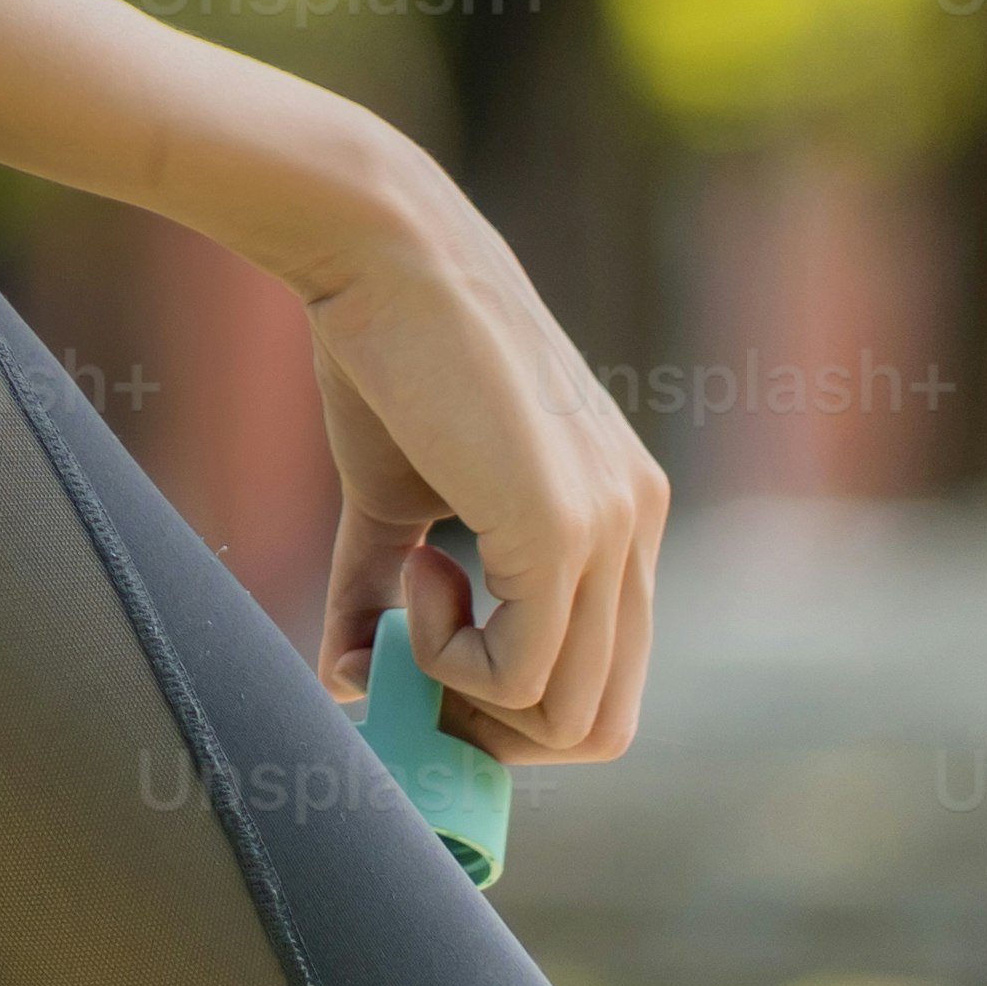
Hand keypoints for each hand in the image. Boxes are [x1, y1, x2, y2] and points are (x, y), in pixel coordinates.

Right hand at [298, 160, 668, 768]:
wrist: (381, 253)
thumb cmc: (383, 355)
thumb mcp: (392, 497)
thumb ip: (383, 591)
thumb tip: (349, 684)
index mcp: (620, 511)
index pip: (605, 677)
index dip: (511, 710)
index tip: (421, 673)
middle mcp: (637, 524)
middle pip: (601, 723)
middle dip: (492, 733)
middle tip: (408, 668)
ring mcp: (612, 528)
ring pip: (568, 718)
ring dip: (464, 693)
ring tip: (407, 589)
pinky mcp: (565, 530)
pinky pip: (520, 675)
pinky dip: (446, 658)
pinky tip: (416, 566)